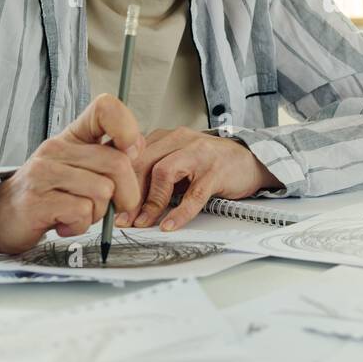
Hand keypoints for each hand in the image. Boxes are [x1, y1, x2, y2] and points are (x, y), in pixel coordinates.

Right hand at [0, 94, 145, 253]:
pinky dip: (80, 226)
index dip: (127, 128)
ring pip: (103, 191)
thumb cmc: (48, 192)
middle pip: (118, 163)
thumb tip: (138, 149)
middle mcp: (56, 148)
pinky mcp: (37, 201)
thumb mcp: (80, 168)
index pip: (106, 108)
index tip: (130, 153)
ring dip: (99, 213)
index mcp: (72, 136)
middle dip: (126, 194)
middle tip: (111, 206)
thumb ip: (109, 157)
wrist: (0, 216)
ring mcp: (44, 173)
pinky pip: (82, 213)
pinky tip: (64, 223)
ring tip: (78, 213)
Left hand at [127, 127, 283, 229]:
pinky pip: (193, 194)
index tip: (111, 204)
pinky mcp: (215, 171)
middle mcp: (181, 139)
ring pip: (163, 174)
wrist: (250, 161)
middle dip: (129, 194)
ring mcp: (199, 153)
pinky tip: (169, 224)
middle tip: (122, 219)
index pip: (133, 155)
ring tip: (142, 223)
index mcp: (167, 137)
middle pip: (143, 163)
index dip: (119, 181)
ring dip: (150, 203)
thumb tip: (125, 199)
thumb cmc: (211, 163)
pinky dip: (179, 213)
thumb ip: (154, 172)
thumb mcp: (179, 162)